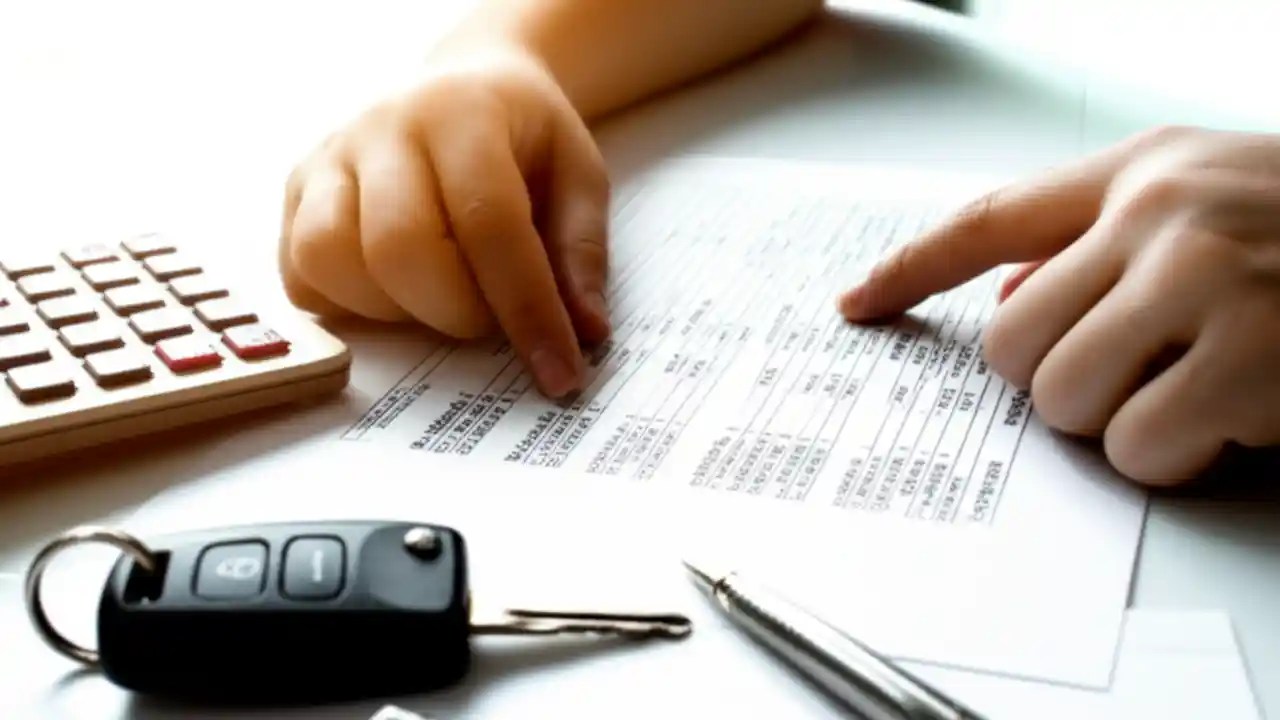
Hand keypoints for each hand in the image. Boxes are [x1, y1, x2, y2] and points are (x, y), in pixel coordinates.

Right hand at [279, 45, 610, 397]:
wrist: (465, 82)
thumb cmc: (524, 136)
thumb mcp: (579, 174)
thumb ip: (582, 252)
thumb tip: (584, 333)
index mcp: (462, 114)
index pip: (489, 224)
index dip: (525, 309)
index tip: (558, 372)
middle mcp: (381, 128)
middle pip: (397, 247)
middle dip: (454, 312)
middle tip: (489, 318)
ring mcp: (327, 158)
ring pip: (328, 259)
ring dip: (393, 311)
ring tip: (438, 297)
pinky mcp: (295, 191)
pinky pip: (299, 272)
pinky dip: (346, 305)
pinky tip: (394, 294)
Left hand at [838, 126, 1279, 483]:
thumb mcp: (1206, 197)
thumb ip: (1099, 242)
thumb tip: (1003, 310)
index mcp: (1142, 171)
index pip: (991, 220)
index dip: (910, 267)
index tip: (856, 304)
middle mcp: (1162, 215)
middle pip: (1012, 346)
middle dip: (1056, 382)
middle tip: (1132, 371)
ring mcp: (1207, 285)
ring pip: (1062, 402)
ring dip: (1118, 422)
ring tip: (1192, 388)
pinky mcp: (1251, 364)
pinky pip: (1138, 448)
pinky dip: (1176, 455)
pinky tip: (1233, 417)